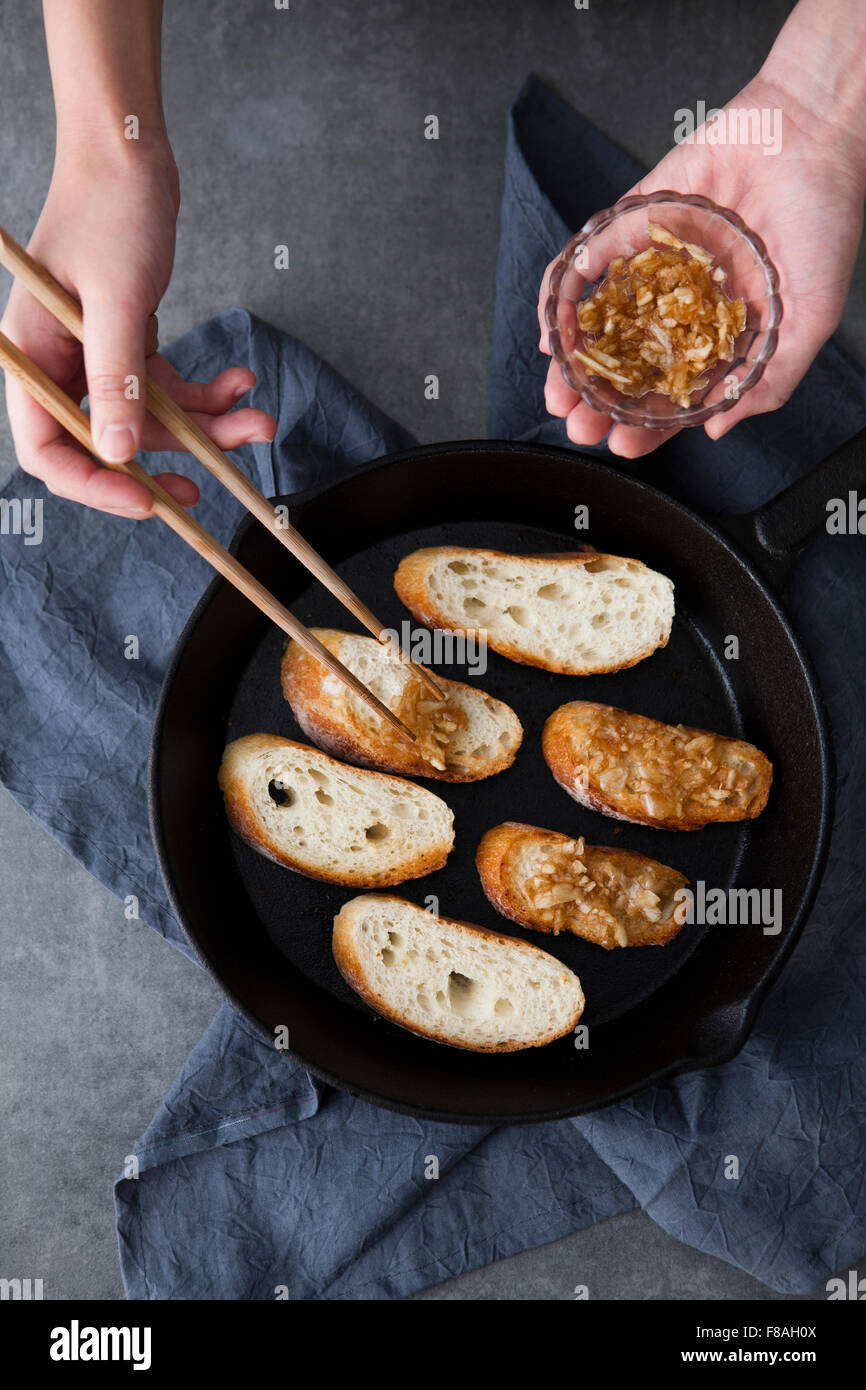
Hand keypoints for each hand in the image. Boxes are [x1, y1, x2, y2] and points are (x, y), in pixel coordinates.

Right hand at [1, 143, 275, 516]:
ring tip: (258, 421)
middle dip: (163, 463)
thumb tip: (118, 453)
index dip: (94, 486)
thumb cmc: (111, 212)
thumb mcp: (117, 301)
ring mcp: (95, 358)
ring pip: (150, 420)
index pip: (47, 450)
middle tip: (205, 486)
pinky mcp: (129, 345)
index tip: (144, 502)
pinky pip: (168, 389)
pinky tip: (242, 383)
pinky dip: (207, 393)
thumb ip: (116, 380)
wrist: (133, 157)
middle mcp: (59, 365)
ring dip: (205, 427)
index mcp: (32, 358)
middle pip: (107, 443)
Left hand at [537, 72, 865, 458]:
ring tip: (557, 388)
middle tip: (578, 425)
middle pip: (630, 363)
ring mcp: (657, 263)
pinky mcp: (635, 218)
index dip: (648, 425)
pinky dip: (566, 289)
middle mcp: (685, 302)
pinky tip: (554, 319)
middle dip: (598, 400)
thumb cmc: (824, 219)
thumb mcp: (809, 318)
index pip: (675, 392)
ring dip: (574, 357)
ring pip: (604, 320)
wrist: (814, 130)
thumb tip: (718, 429)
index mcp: (724, 332)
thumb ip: (768, 379)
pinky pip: (590, 258)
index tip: (623, 446)